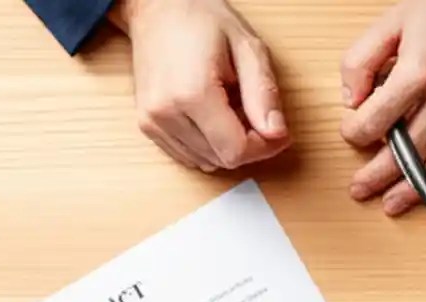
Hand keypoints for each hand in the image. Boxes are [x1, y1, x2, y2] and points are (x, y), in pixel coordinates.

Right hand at [111, 0, 289, 172]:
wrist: (156, 8)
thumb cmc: (200, 19)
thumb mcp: (246, 48)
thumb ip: (263, 93)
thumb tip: (276, 134)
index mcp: (193, 94)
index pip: (236, 151)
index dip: (264, 148)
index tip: (277, 132)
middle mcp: (166, 113)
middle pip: (223, 159)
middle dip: (249, 145)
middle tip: (258, 115)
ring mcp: (153, 122)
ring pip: (206, 162)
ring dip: (227, 145)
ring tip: (232, 108)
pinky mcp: (147, 126)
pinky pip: (188, 156)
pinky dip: (208, 145)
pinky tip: (213, 117)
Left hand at [339, 0, 425, 215]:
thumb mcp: (393, 19)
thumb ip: (362, 59)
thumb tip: (351, 99)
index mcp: (420, 70)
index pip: (376, 121)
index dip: (355, 133)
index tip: (350, 133)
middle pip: (407, 151)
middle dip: (378, 176)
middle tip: (359, 191)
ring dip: (415, 191)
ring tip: (393, 205)